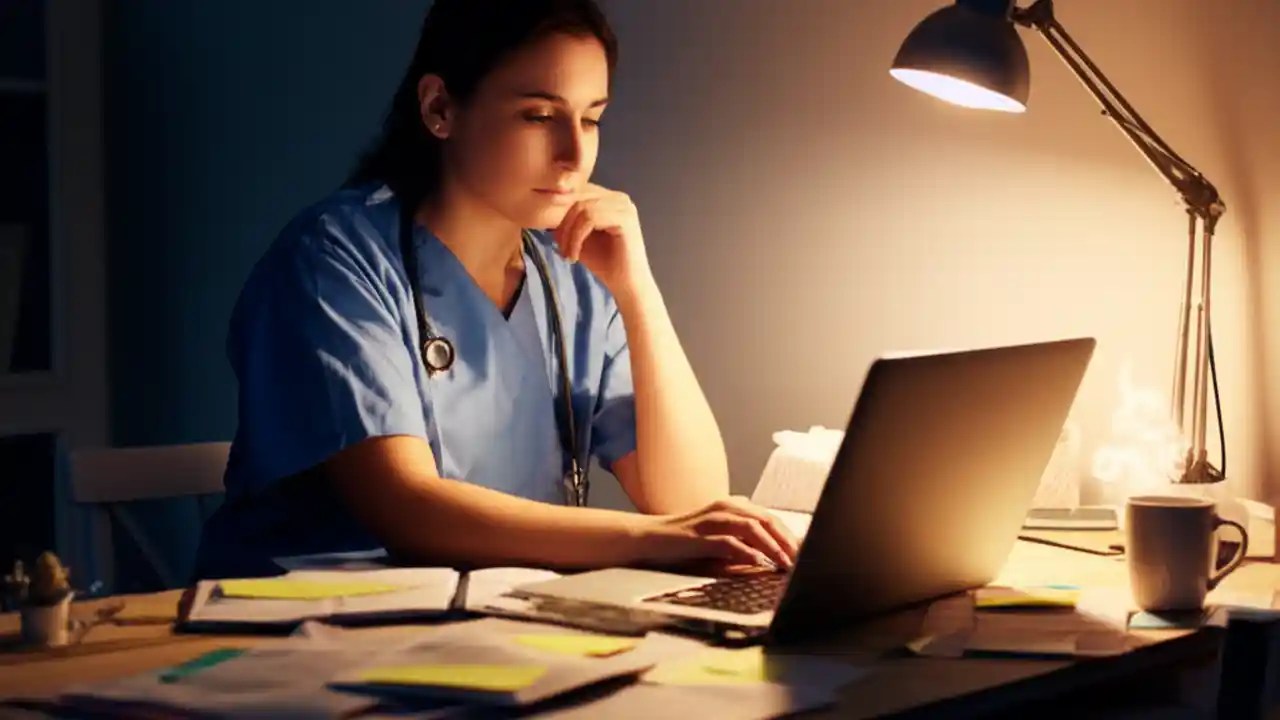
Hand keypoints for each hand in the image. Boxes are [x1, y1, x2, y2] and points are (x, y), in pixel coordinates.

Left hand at [553, 183, 652, 297]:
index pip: (576, 191)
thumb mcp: (577, 237)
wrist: (626, 285)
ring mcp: (623, 205)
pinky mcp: (625, 218)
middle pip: (577, 196)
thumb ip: (565, 220)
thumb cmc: (603, 263)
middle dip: (562, 223)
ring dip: (568, 233)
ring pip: (581, 207)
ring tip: (567, 254)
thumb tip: (542, 208)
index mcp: (608, 198)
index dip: (559, 211)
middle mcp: (618, 197)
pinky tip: (575, 255)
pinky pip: (590, 218)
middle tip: (559, 248)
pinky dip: (576, 238)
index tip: (553, 236)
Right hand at [631, 496, 799, 569]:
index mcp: (732, 506)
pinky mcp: (700, 535)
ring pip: (752, 527)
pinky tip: (757, 563)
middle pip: (766, 519)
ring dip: (771, 546)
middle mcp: (725, 507)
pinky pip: (729, 541)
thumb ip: (741, 536)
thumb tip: (770, 551)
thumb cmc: (686, 539)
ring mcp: (712, 519)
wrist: (650, 537)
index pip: (769, 517)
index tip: (803, 552)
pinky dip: (746, 552)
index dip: (789, 534)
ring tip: (784, 562)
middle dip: (786, 540)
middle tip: (801, 559)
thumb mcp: (718, 534)